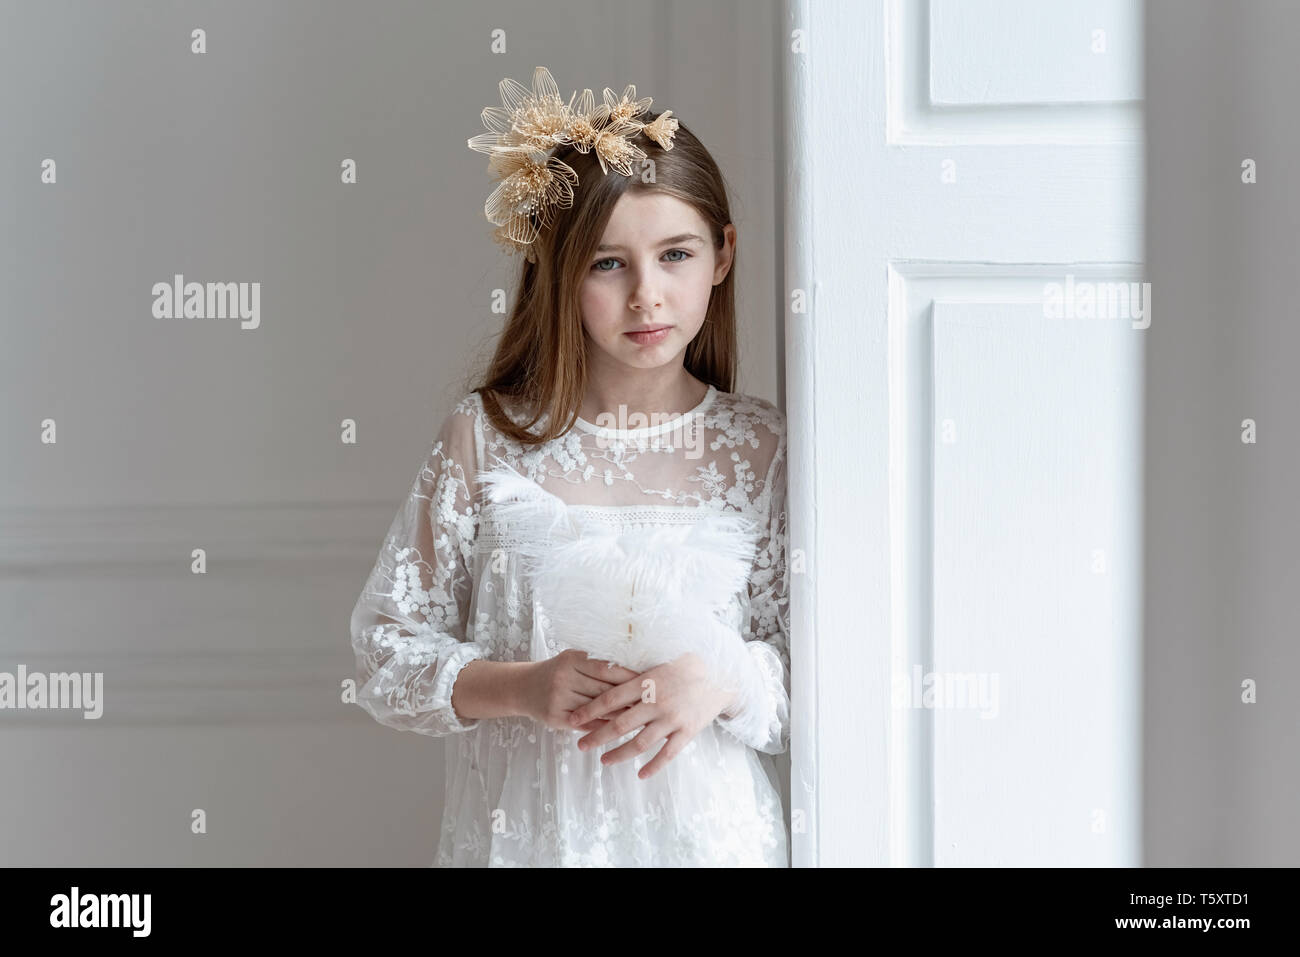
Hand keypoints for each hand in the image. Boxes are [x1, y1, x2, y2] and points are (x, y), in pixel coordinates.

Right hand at [517, 649, 640, 732]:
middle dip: (629, 697)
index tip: (650, 681)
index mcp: (571, 659)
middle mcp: (563, 677)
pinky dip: (604, 726)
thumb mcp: (574, 660)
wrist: (524, 688)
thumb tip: (636, 671)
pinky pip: (586, 724)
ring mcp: (558, 698)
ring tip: (641, 716)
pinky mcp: (554, 718)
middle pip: (604, 689)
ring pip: (597, 709)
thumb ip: (599, 663)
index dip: (629, 676)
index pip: (607, 668)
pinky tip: (619, 728)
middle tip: (652, 702)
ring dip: (620, 714)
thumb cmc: (558, 672)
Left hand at [567, 652, 734, 779]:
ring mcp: (673, 719)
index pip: (610, 699)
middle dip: (597, 737)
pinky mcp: (688, 732)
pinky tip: (640, 774)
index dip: (589, 711)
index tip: (572, 719)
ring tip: (603, 761)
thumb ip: (633, 671)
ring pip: (640, 743)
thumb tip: (603, 669)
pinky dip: (653, 766)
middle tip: (580, 745)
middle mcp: (657, 702)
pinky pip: (667, 754)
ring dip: (619, 754)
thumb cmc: (684, 665)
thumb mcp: (657, 662)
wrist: (721, 674)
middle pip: (620, 724)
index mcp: (646, 682)